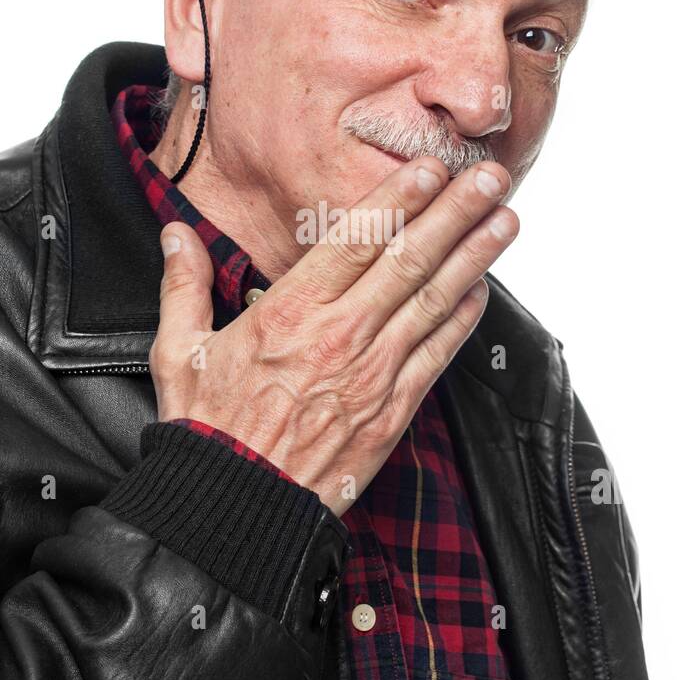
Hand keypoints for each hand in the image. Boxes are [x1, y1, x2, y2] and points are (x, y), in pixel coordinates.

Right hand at [148, 158, 518, 516]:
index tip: (430, 167)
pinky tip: (483, 288)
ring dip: (474, 257)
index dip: (399, 199)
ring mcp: (373, 375)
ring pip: (433, 302)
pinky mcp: (393, 413)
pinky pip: (437, 355)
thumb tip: (175, 234)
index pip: (356, 241)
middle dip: (455, 213)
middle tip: (489, 177)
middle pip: (408, 260)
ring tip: (505, 220)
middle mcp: (340, 337)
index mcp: (289, 314)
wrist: (237, 512)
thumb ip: (183, 287)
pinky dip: (463, 319)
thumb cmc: (207, 432)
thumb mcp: (178, 353)